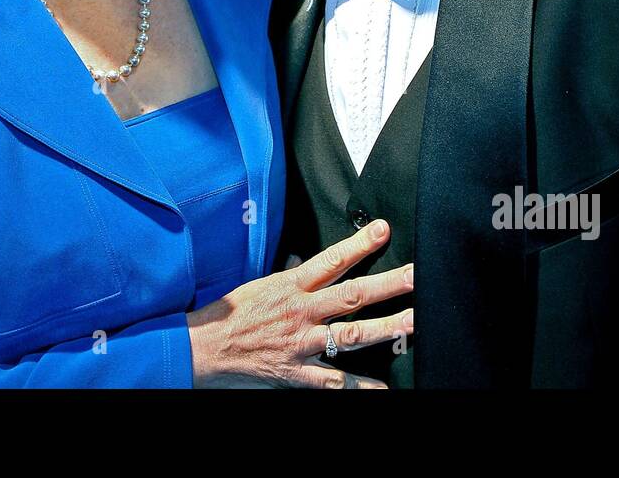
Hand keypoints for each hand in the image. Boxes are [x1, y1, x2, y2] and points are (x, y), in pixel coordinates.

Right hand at [186, 219, 413, 387]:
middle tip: (417, 275)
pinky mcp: (295, 372)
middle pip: (353, 294)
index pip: (332, 260)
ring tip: (414, 322)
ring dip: (386, 328)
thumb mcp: (258, 284)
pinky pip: (333, 381)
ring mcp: (300, 343)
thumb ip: (287, 273)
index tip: (383, 230)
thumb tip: (304, 260)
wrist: (201, 347)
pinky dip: (358, 386)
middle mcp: (300, 312)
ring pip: (351, 335)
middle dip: (388, 284)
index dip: (359, 244)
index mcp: (291, 285)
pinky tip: (382, 388)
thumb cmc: (228, 314)